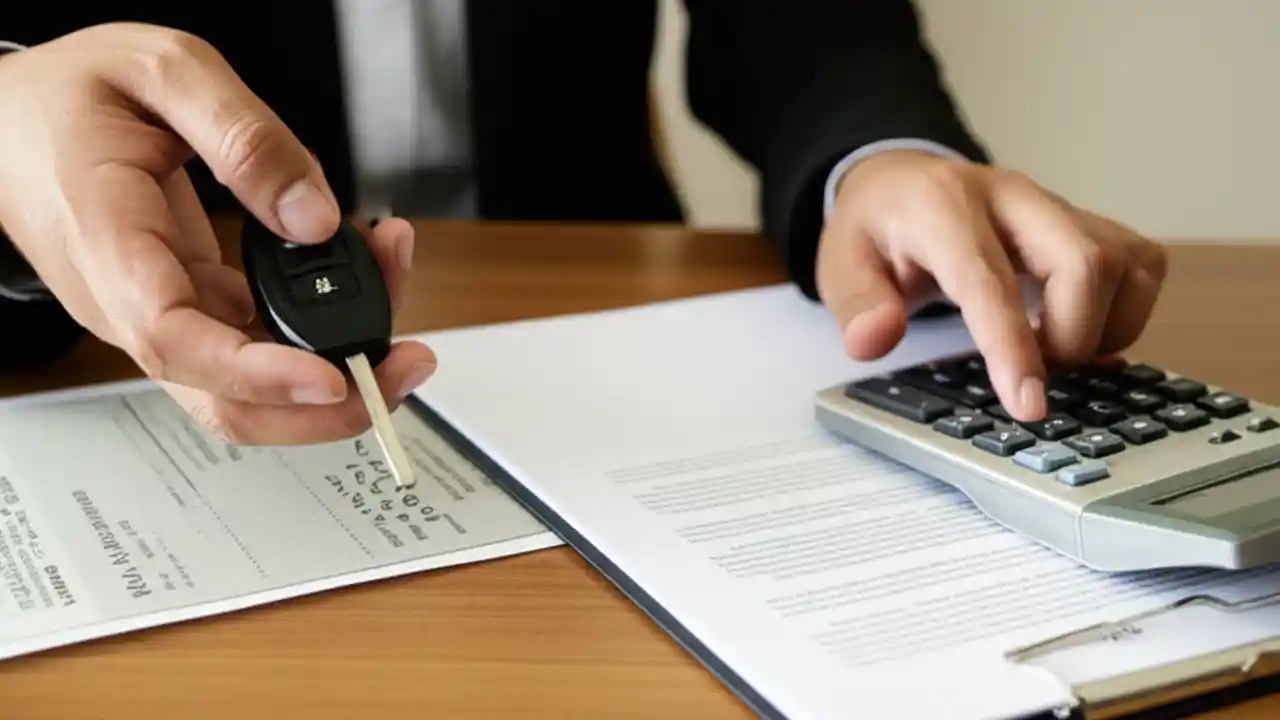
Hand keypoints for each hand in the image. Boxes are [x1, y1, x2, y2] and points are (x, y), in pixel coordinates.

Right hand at [0, 23, 436, 443]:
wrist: (11, 123)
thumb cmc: (70, 96)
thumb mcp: (164, 72)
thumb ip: (244, 138)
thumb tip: (315, 217)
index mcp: (108, 242)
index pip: (177, 342)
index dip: (260, 375)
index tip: (331, 377)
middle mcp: (133, 301)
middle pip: (227, 396)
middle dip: (327, 402)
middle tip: (407, 362)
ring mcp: (163, 313)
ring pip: (253, 376)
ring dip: (336, 354)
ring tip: (396, 277)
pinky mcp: (190, 306)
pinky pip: (261, 337)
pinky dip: (321, 318)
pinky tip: (365, 264)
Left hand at [817, 149, 1167, 421]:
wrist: (901, 182)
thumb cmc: (877, 230)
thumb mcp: (841, 265)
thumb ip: (857, 304)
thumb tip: (873, 341)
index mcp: (944, 208)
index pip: (989, 281)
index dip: (1013, 347)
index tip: (1029, 404)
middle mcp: (1011, 197)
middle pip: (1083, 261)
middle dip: (1073, 337)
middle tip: (1036, 376)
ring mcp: (1056, 205)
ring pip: (1124, 262)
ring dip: (1104, 328)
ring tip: (1054, 354)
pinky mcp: (1086, 220)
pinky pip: (1140, 263)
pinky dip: (1126, 311)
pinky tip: (1084, 333)